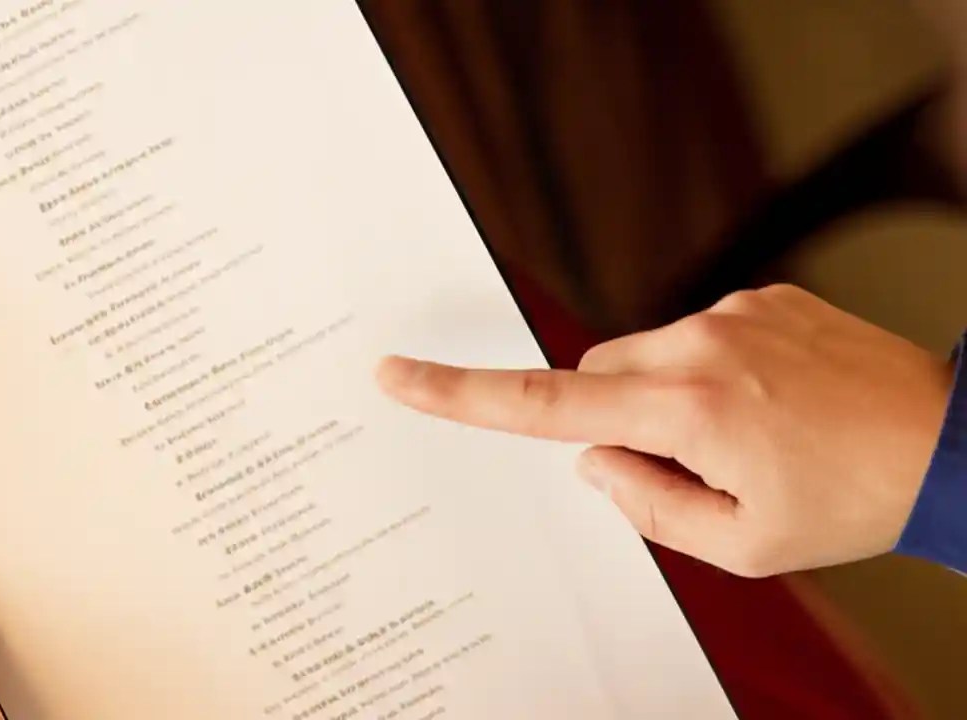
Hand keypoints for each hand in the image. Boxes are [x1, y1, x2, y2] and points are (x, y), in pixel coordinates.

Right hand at [377, 285, 954, 576]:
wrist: (953, 442)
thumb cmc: (851, 502)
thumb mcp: (740, 545)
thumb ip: (645, 506)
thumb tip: (595, 461)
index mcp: (685, 409)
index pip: (546, 405)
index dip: (462, 395)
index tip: (399, 374)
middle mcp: (700, 343)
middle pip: (597, 373)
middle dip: (613, 416)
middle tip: (685, 464)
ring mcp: (734, 311)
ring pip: (646, 354)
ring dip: (665, 395)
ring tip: (745, 434)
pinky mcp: (763, 297)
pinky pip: (699, 334)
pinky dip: (707, 370)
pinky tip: (768, 403)